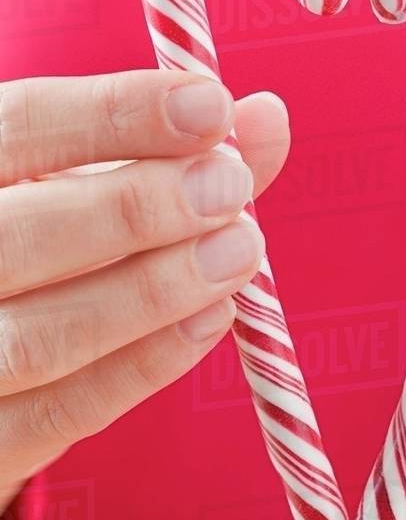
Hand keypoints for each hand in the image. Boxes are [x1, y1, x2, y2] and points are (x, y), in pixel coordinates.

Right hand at [0, 71, 289, 512]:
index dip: (114, 113)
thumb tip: (267, 117)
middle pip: (19, 235)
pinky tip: (211, 318)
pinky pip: (60, 414)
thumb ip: (179, 153)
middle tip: (231, 188)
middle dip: (135, 207)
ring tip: (239, 252)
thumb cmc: (50, 246)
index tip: (210, 105)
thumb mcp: (93, 182)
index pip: (20, 126)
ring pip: (41, 336)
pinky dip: (143, 365)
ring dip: (153, 292)